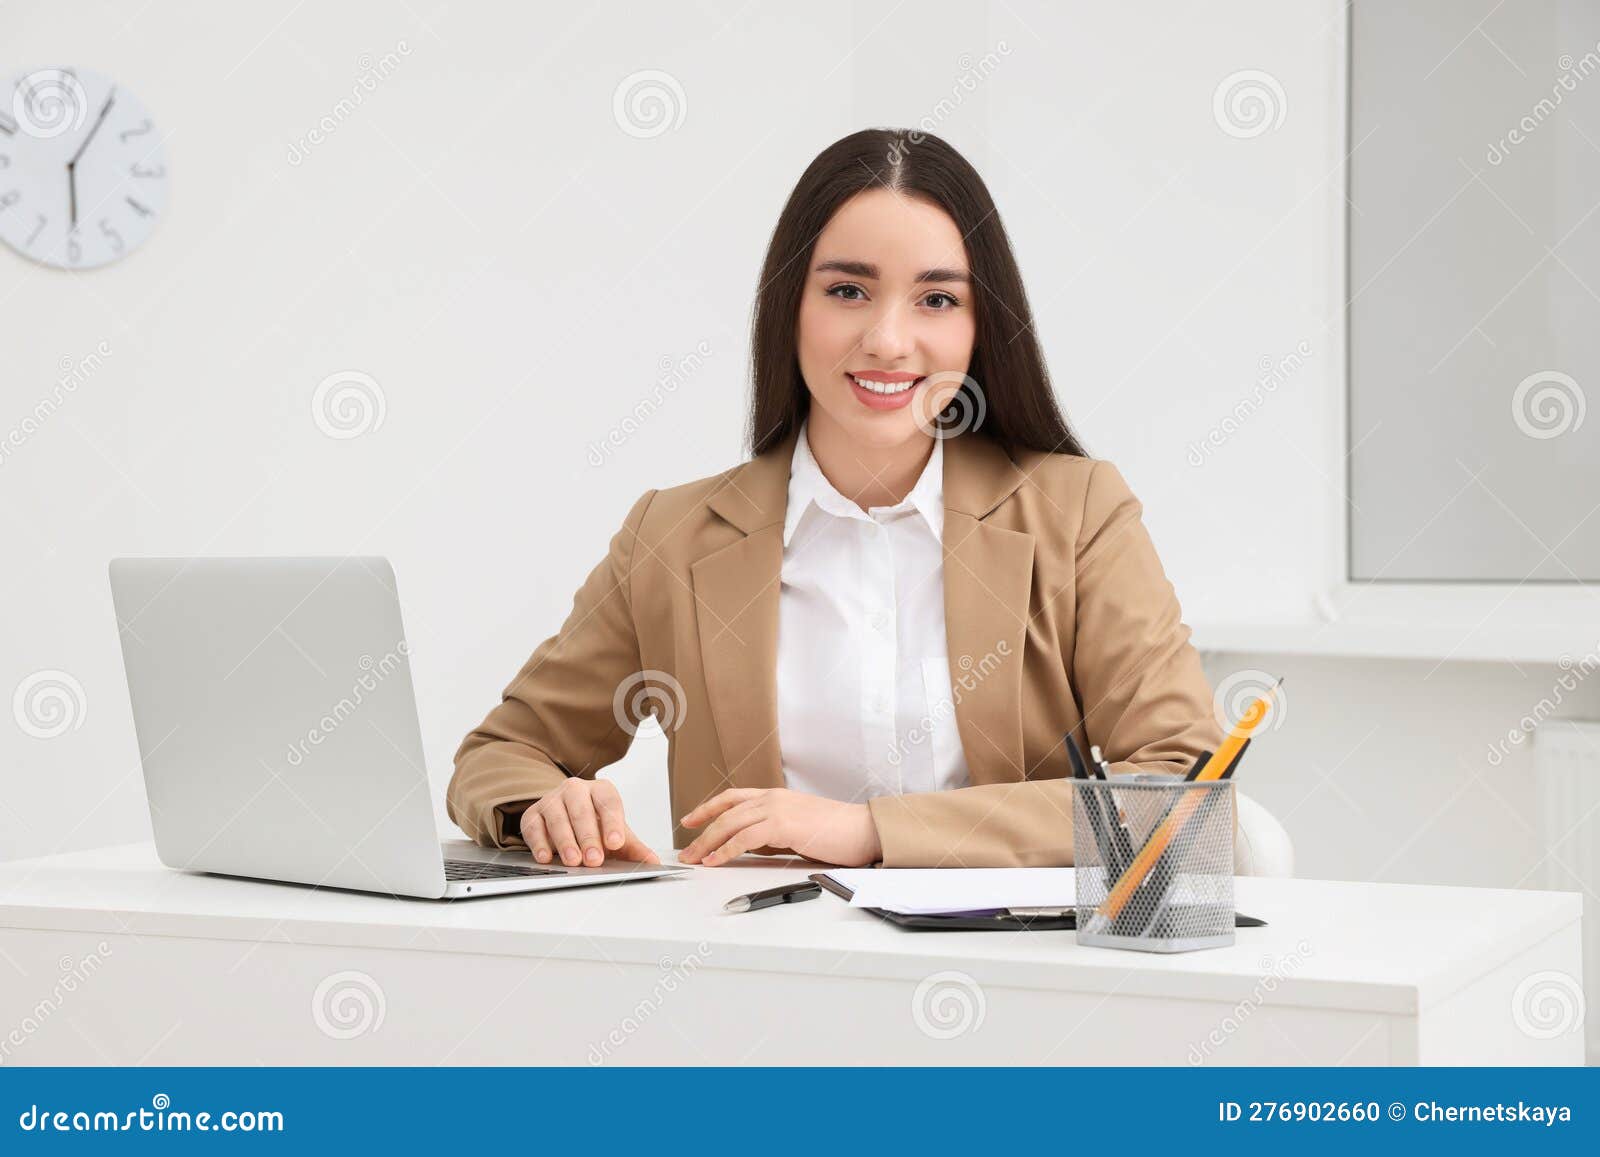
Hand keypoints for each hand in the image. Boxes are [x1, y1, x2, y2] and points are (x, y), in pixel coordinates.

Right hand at [520, 778, 659, 866]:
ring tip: (573, 861)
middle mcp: (575, 790)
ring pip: (557, 817)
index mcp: (601, 790)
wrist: (567, 817)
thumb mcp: (615, 834)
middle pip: (581, 810)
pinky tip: (546, 857)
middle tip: (594, 859)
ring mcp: (552, 800)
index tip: (616, 842)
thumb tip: (652, 861)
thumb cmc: (595, 825)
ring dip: (566, 841)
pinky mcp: (533, 814)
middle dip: (588, 836)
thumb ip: (633, 848)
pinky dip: (539, 843)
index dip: (612, 822)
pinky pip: (534, 826)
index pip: (608, 802)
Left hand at [679, 788, 881, 866]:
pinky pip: (744, 838)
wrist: (863, 829)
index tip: (690, 819)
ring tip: (694, 859)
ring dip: (708, 842)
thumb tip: (754, 845)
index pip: (733, 797)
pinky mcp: (783, 825)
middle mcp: (773, 797)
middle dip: (701, 832)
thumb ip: (776, 830)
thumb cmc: (838, 832)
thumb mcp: (800, 826)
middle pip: (726, 812)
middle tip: (687, 850)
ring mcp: (777, 808)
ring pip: (730, 823)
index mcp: (776, 796)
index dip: (708, 808)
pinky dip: (726, 850)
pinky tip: (716, 861)